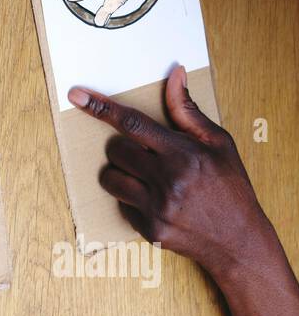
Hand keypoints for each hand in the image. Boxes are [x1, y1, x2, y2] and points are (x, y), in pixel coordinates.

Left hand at [67, 66, 279, 280]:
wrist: (240, 241)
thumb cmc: (230, 187)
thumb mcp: (218, 144)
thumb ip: (188, 111)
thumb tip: (174, 74)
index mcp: (183, 154)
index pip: (132, 123)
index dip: (101, 107)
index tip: (76, 95)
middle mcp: (167, 180)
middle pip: (116, 149)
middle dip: (124, 147)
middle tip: (147, 155)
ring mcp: (155, 207)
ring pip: (110, 177)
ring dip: (122, 172)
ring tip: (148, 177)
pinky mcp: (148, 229)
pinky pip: (121, 203)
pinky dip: (133, 198)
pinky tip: (158, 201)